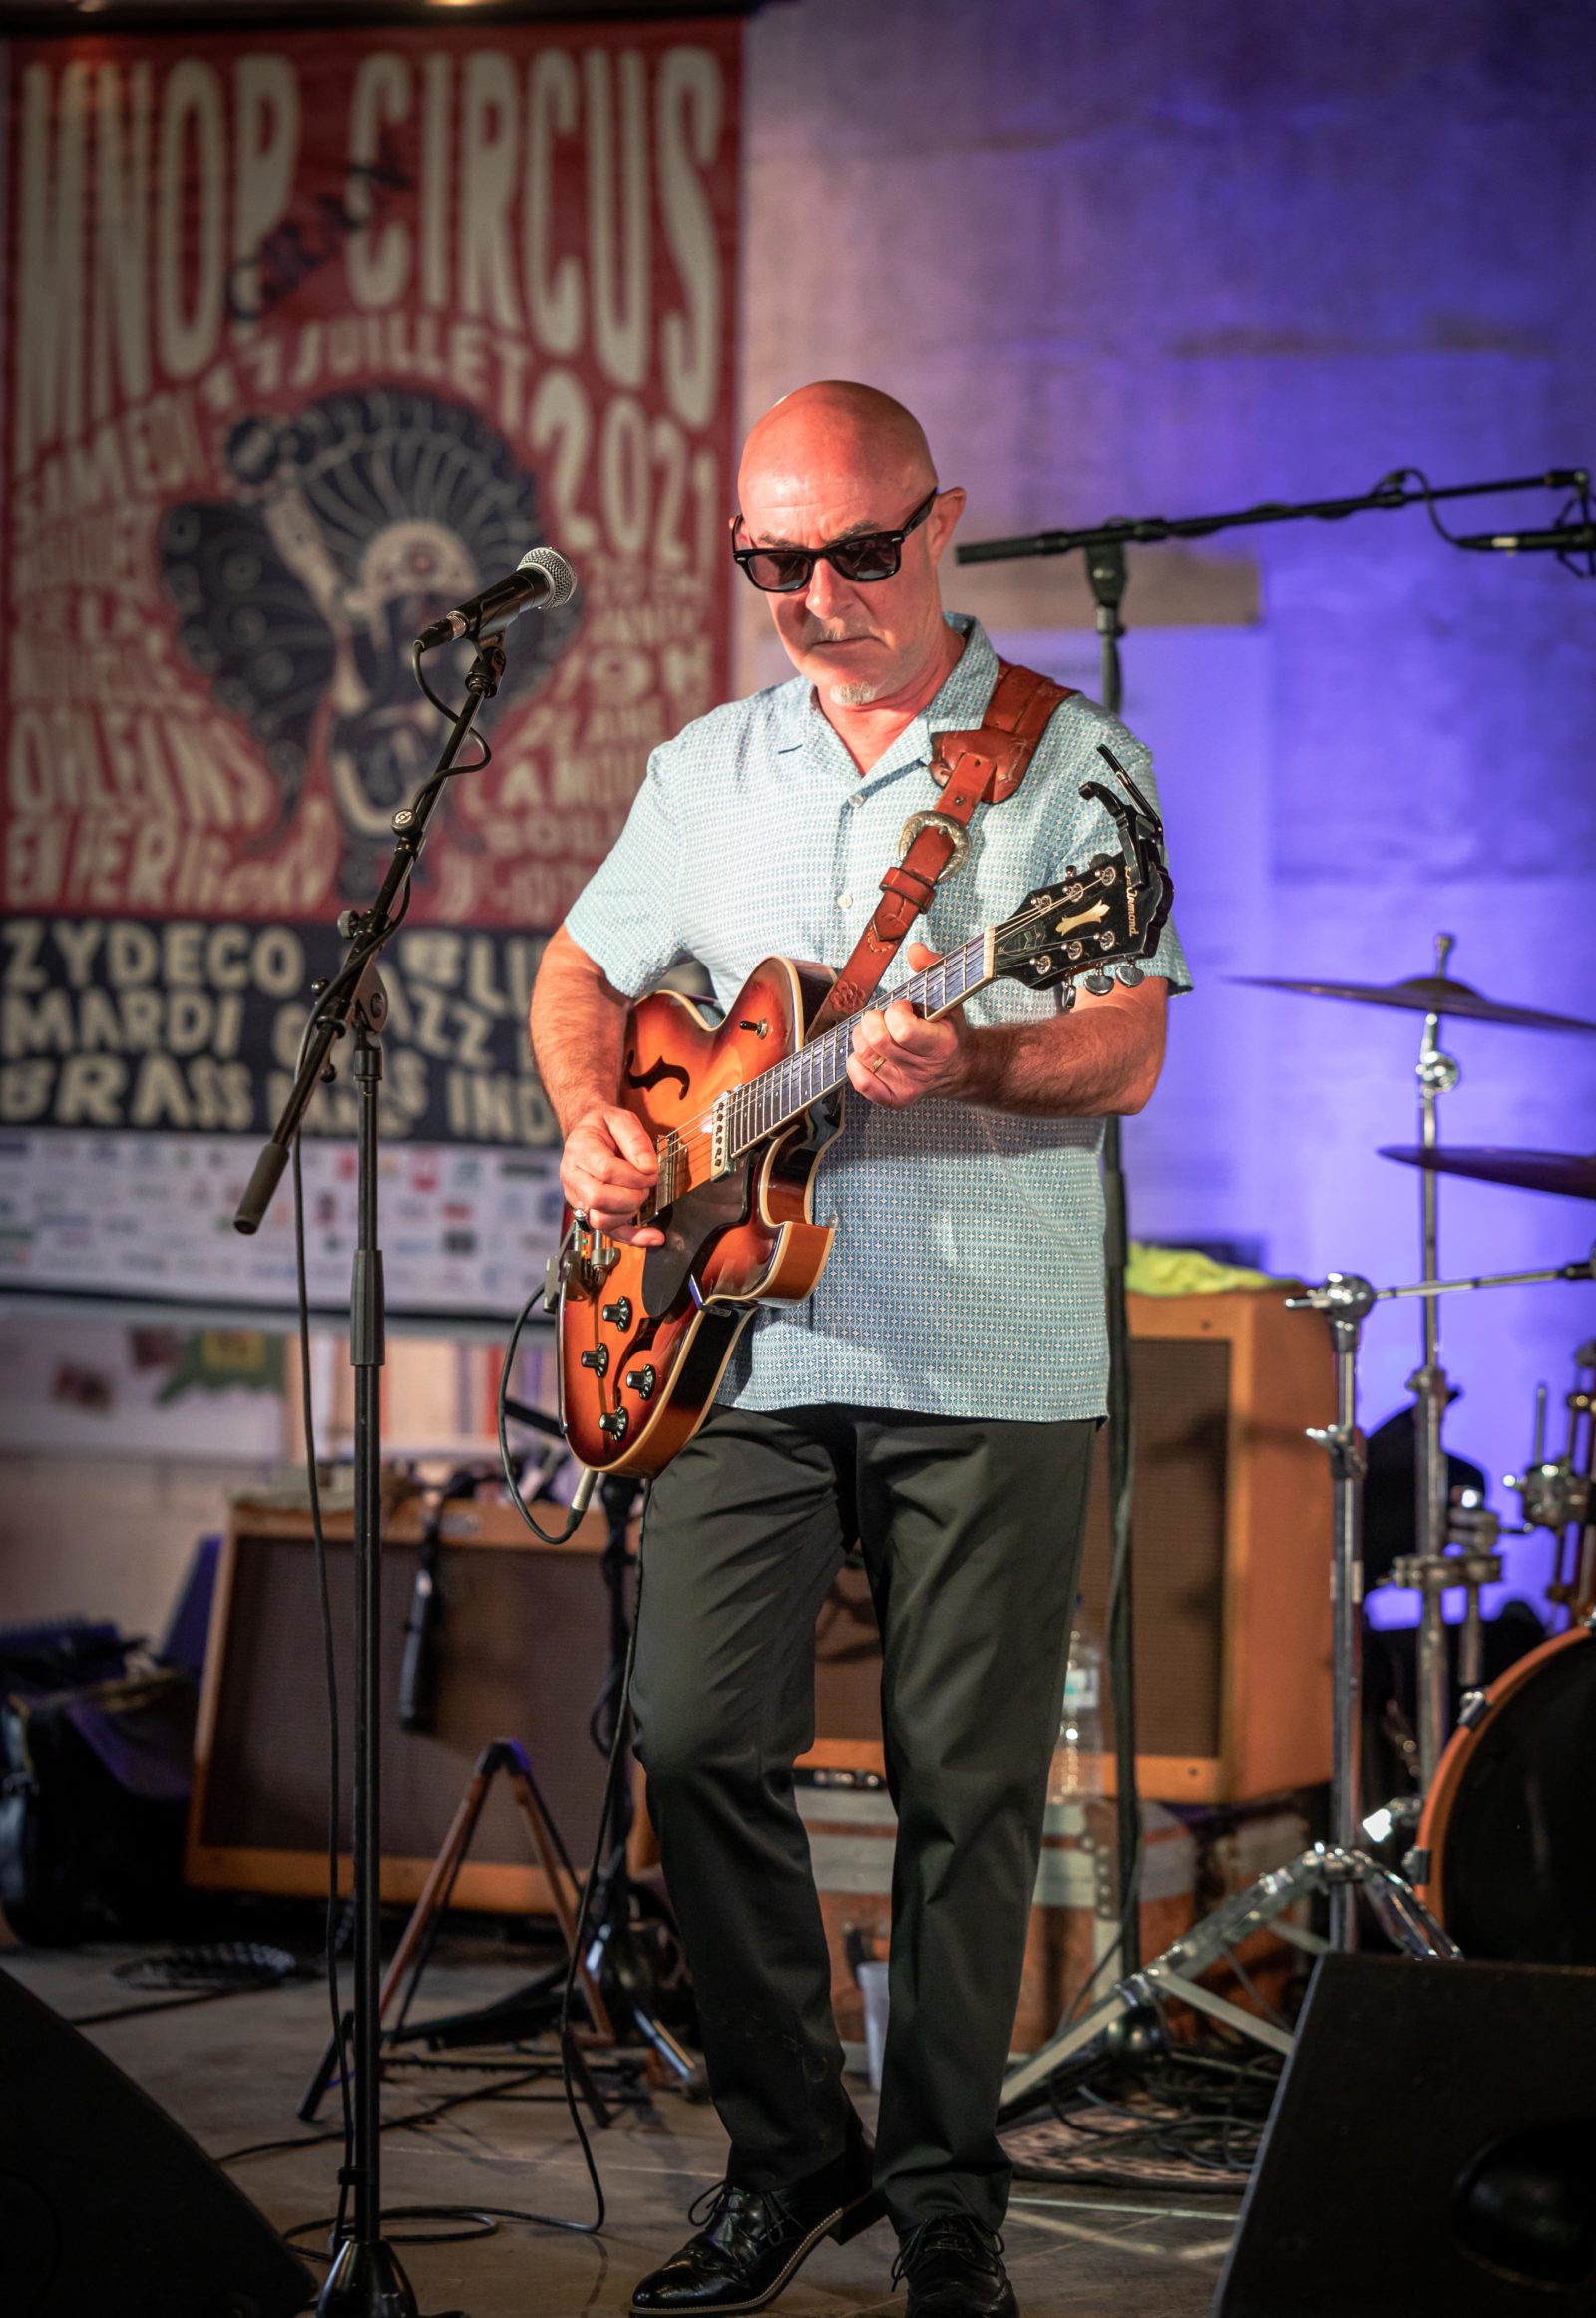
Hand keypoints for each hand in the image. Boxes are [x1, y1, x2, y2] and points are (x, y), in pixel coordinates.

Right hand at [559, 1104, 663, 1246]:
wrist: (587, 1132)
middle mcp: (573, 1176)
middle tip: (645, 1185)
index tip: (650, 1171)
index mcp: (580, 1150)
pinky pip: (608, 1232)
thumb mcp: (621, 1118)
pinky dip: (633, 1238)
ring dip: (629, 1212)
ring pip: (600, 1219)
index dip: (634, 1175)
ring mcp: (577, 1197)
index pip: (606, 1170)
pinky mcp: (588, 1211)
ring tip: (640, 1196)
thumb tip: (648, 1168)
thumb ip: (635, 1139)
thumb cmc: (603, 1126)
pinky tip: (654, 1236)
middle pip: (598, 1198)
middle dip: (630, 1195)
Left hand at [846, 942, 966, 1108]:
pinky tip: (868, 1054)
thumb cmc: (946, 1026)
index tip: (903, 1007)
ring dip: (863, 1039)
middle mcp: (925, 1070)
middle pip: (877, 1042)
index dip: (895, 1012)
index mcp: (942, 1044)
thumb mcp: (946, 995)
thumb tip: (915, 950)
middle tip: (883, 1019)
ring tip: (879, 1034)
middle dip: (873, 1022)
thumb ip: (931, 968)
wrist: (957, 1065)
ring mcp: (909, 1086)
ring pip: (864, 1057)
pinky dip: (856, 1065)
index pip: (902, 1030)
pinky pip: (861, 1083)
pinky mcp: (895, 1099)